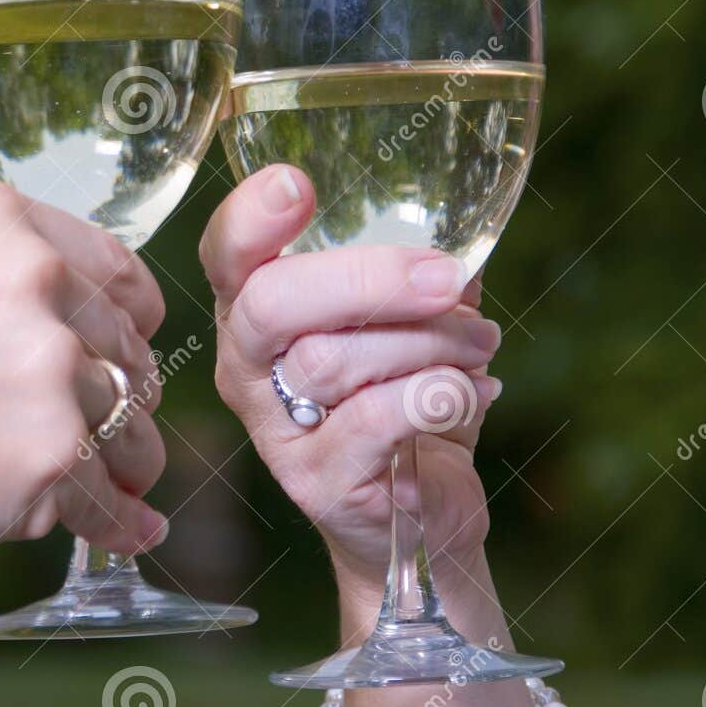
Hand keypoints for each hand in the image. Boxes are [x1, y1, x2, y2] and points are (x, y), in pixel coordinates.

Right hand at [0, 182, 170, 562]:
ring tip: (115, 488)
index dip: (130, 318)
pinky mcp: (53, 448)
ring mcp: (49, 363)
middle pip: (129, 349)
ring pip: (131, 424)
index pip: (118, 269)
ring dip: (126, 462)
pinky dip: (115, 522)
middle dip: (123, 396)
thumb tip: (82, 328)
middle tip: (95, 429)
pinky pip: (109, 496)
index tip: (126, 347)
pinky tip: (127, 533)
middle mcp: (34, 277)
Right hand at [198, 164, 501, 598]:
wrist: (418, 521)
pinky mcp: (317, 482)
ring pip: (331, 360)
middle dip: (366, 278)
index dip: (248, 218)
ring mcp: (274, 430)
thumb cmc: (405, 409)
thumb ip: (416, 281)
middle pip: (268, 303)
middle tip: (445, 278)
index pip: (226, 255)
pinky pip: (374, 421)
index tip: (297, 186)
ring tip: (479, 344)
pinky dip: (437, 396)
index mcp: (256, 312)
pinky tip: (468, 392)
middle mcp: (245, 367)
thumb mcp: (402, 331)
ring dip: (426, 341)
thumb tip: (464, 238)